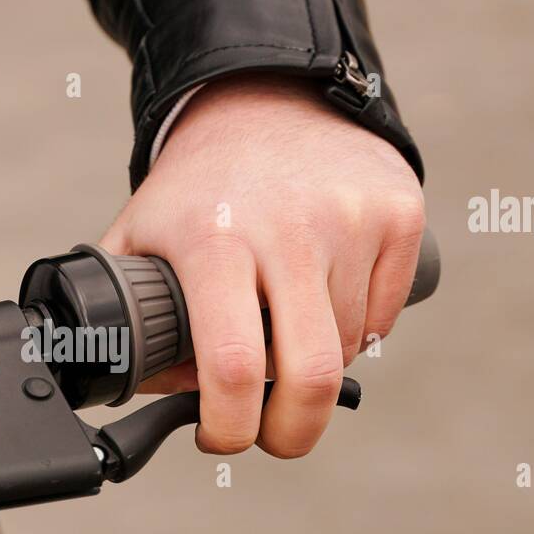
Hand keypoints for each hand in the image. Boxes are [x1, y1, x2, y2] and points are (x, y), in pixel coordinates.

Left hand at [100, 73, 424, 456]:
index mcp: (213, 240)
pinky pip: (383, 317)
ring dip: (314, 364)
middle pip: (311, 377)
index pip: (234, 366)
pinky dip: (354, 329)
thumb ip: (134, 319)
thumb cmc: (198, 186)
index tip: (219, 436)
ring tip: (281, 328)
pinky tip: (320, 297)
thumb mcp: (140, 239)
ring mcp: (352, 219)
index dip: (229, 427)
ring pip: (347, 350)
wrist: (264, 98)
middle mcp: (288, 228)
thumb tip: (155, 398)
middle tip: (272, 435)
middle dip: (292, 433)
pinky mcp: (399, 213)